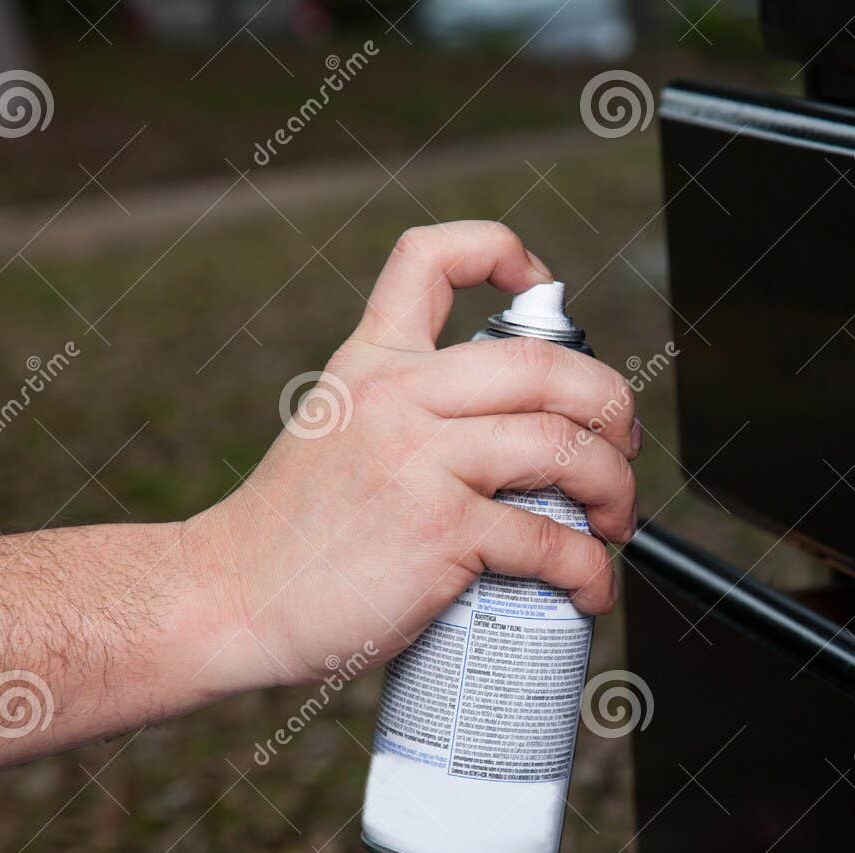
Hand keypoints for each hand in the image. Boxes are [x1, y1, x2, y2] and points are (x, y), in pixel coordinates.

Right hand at [187, 221, 638, 691]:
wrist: (230, 598)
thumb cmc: (293, 533)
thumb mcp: (337, 429)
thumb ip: (408, 408)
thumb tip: (510, 425)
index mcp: (374, 361)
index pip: (433, 256)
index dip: (505, 252)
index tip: (546, 287)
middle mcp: (399, 396)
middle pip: (545, 364)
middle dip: (611, 405)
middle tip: (624, 446)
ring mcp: (420, 461)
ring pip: (564, 446)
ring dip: (616, 488)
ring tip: (616, 521)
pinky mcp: (439, 529)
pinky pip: (549, 538)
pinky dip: (590, 568)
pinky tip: (592, 587)